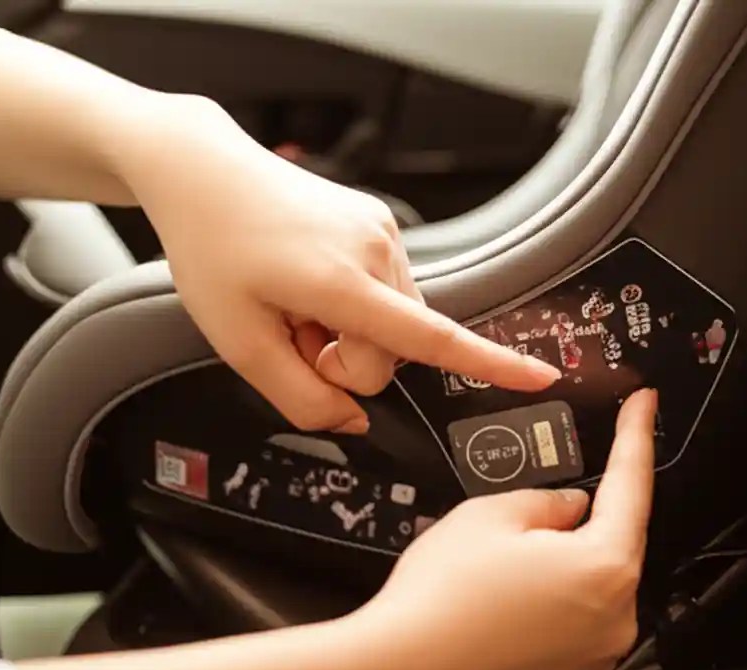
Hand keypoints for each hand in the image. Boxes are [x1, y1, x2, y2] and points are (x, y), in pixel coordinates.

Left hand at [119, 98, 559, 432]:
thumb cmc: (212, 248)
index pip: (431, 337)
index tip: (541, 375)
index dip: (491, 363)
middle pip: (394, 350)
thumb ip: (300, 398)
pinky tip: (308, 281)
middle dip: (345, 361)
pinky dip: (350, 301)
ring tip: (294, 302)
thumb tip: (353, 420)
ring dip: (347, 331)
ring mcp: (382, 232)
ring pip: (392, 322)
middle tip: (289, 335)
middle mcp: (376, 251)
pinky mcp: (379, 221)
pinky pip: (384, 289)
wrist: (205, 172)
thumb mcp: (238, 343)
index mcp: (343, 282)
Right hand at [355, 390, 657, 669]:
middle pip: (609, 548)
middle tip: (522, 521)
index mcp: (604, 567)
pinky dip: (540, 620)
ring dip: (554, 577)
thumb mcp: (489, 515)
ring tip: (491, 581)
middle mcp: (612, 622)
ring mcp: (592, 662)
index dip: (636, 436)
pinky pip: (566, 637)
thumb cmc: (439, 604)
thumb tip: (565, 508)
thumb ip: (543, 500)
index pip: (632, 484)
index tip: (644, 407)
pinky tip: (494, 616)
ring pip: (585, 595)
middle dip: (575, 524)